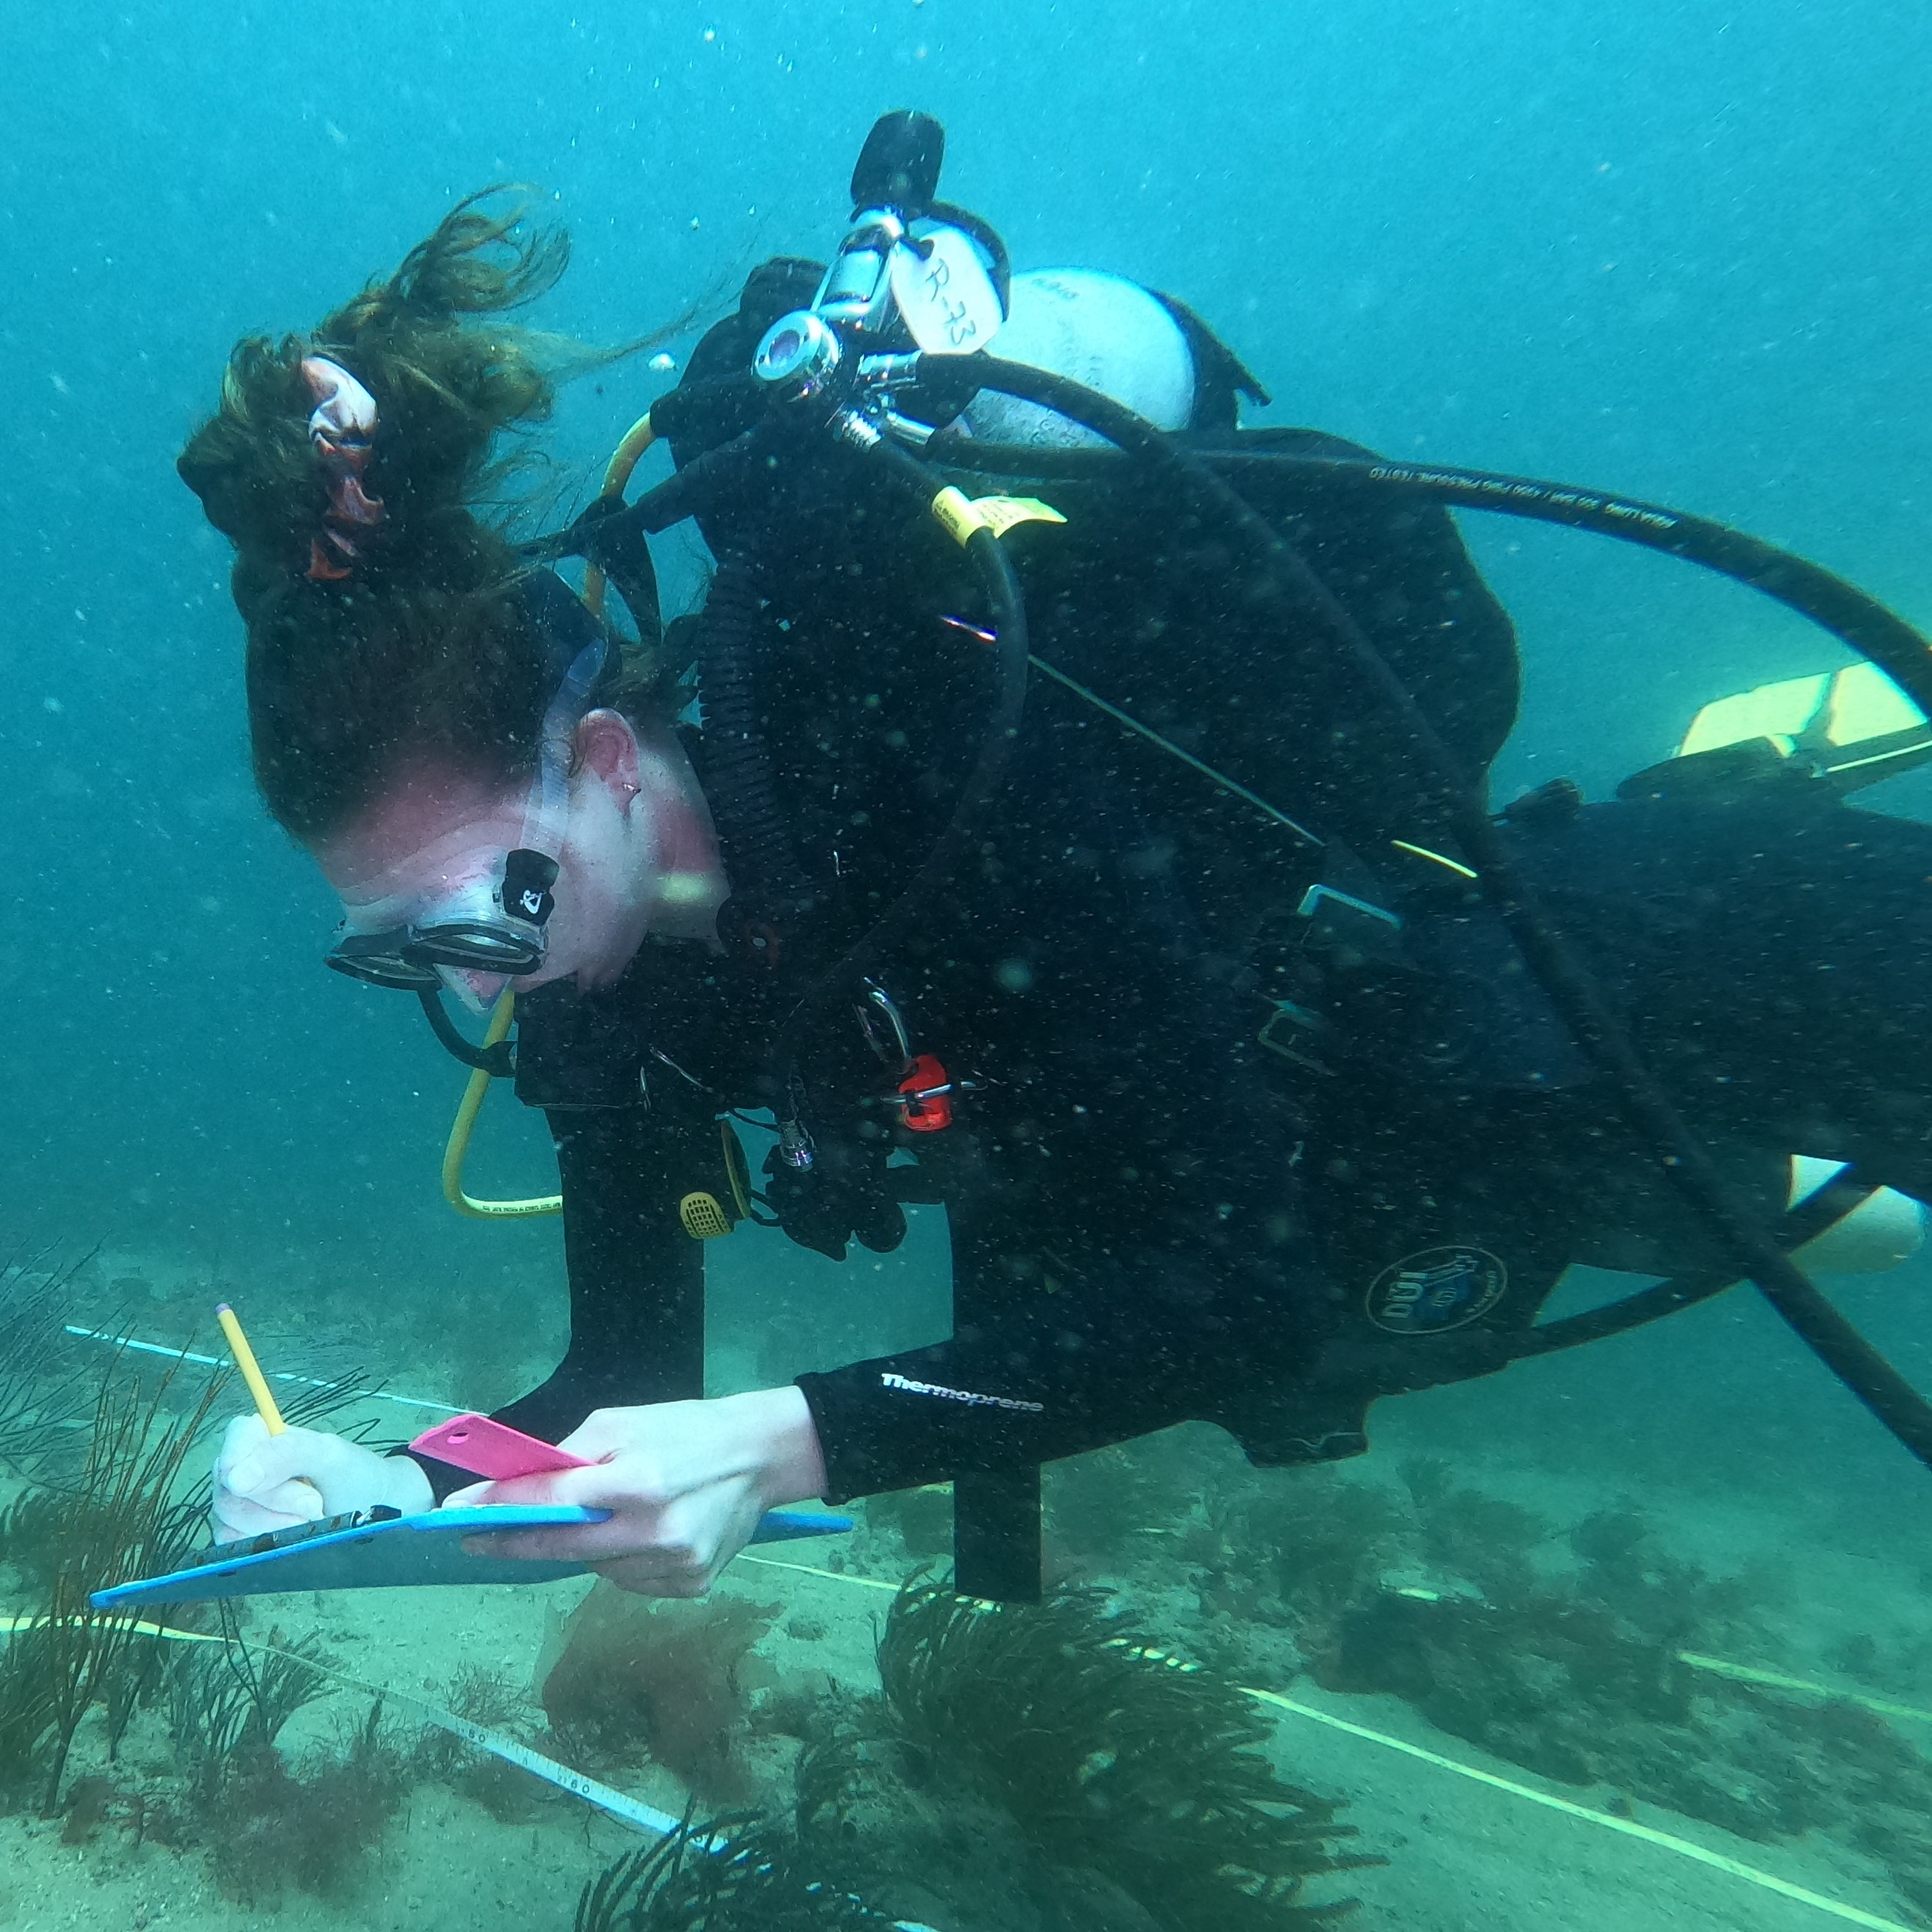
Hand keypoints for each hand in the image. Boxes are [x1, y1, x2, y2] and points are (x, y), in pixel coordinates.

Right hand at [211, 1415, 433, 1542]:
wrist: (371, 1511)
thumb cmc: (352, 1475)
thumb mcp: (330, 1455)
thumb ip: (288, 1454)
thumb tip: (236, 1477)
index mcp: (262, 1436)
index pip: (235, 1437)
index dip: (239, 1459)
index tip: (252, 1484)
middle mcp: (242, 1467)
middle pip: (232, 1486)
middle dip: (276, 1500)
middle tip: (314, 1503)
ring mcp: (237, 1501)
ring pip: (231, 1516)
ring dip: (275, 1523)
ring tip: (310, 1517)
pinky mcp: (238, 1533)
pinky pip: (232, 1542)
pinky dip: (263, 1541)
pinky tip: (291, 1535)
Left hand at [446, 1386, 827, 1597]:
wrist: (762, 1455)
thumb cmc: (686, 1428)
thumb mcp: (624, 1421)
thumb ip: (570, 1455)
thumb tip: (518, 1485)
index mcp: (640, 1481)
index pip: (553, 1502)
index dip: (500, 1508)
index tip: (458, 1513)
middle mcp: (656, 1531)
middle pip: (563, 1548)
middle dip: (515, 1541)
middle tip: (479, 1537)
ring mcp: (676, 1566)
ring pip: (596, 1568)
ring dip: (581, 1546)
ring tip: (604, 1515)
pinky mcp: (692, 1585)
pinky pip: (630, 1580)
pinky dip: (619, 1560)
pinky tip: (639, 1533)